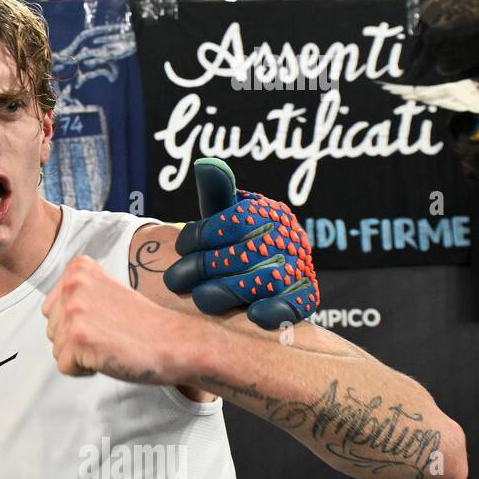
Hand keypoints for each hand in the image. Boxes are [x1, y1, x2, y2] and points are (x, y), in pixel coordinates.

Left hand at [41, 255, 187, 383]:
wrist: (175, 342)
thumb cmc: (143, 323)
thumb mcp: (104, 292)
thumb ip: (76, 295)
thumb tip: (49, 310)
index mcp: (78, 270)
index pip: (51, 309)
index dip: (76, 323)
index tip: (105, 320)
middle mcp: (73, 285)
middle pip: (51, 329)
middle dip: (75, 340)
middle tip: (109, 334)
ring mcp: (75, 311)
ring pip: (57, 348)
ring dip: (80, 355)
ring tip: (109, 344)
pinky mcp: (79, 338)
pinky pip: (64, 366)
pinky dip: (84, 370)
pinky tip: (108, 356)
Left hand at [162, 158, 318, 328]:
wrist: (257, 274)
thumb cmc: (231, 240)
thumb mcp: (223, 214)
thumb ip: (216, 192)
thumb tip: (206, 164)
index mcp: (269, 214)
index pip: (234, 220)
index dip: (202, 235)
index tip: (181, 247)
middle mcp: (288, 238)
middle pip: (243, 253)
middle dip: (203, 267)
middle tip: (174, 279)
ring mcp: (297, 268)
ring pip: (262, 280)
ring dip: (226, 291)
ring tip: (200, 298)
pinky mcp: (304, 297)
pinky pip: (294, 305)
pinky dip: (275, 311)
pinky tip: (253, 315)